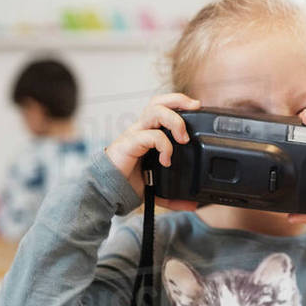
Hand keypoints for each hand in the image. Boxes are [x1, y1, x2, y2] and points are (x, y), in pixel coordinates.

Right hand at [104, 93, 201, 211]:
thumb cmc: (128, 182)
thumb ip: (175, 196)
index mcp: (149, 132)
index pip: (163, 107)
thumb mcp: (157, 188)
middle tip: (195, 108)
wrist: (106, 191)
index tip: (199, 108)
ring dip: (174, 120)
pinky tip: (166, 160)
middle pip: (158, 101)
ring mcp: (134, 134)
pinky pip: (150, 135)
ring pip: (154, 111)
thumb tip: (193, 206)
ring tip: (183, 138)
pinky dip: (163, 145)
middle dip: (178, 100)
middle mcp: (141, 129)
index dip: (180, 103)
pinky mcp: (128, 144)